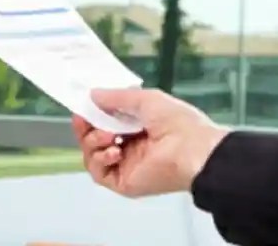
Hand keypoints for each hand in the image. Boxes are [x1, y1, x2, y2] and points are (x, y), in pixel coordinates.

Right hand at [72, 88, 227, 197]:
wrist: (194, 150)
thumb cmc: (177, 122)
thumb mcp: (145, 99)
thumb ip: (117, 97)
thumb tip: (93, 95)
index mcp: (137, 127)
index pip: (105, 122)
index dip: (91, 115)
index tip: (83, 107)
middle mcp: (130, 147)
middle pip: (94, 139)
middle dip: (86, 129)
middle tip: (84, 119)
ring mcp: (126, 165)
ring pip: (92, 156)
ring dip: (93, 142)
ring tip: (109, 136)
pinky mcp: (124, 182)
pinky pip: (99, 173)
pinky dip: (99, 160)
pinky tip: (114, 151)